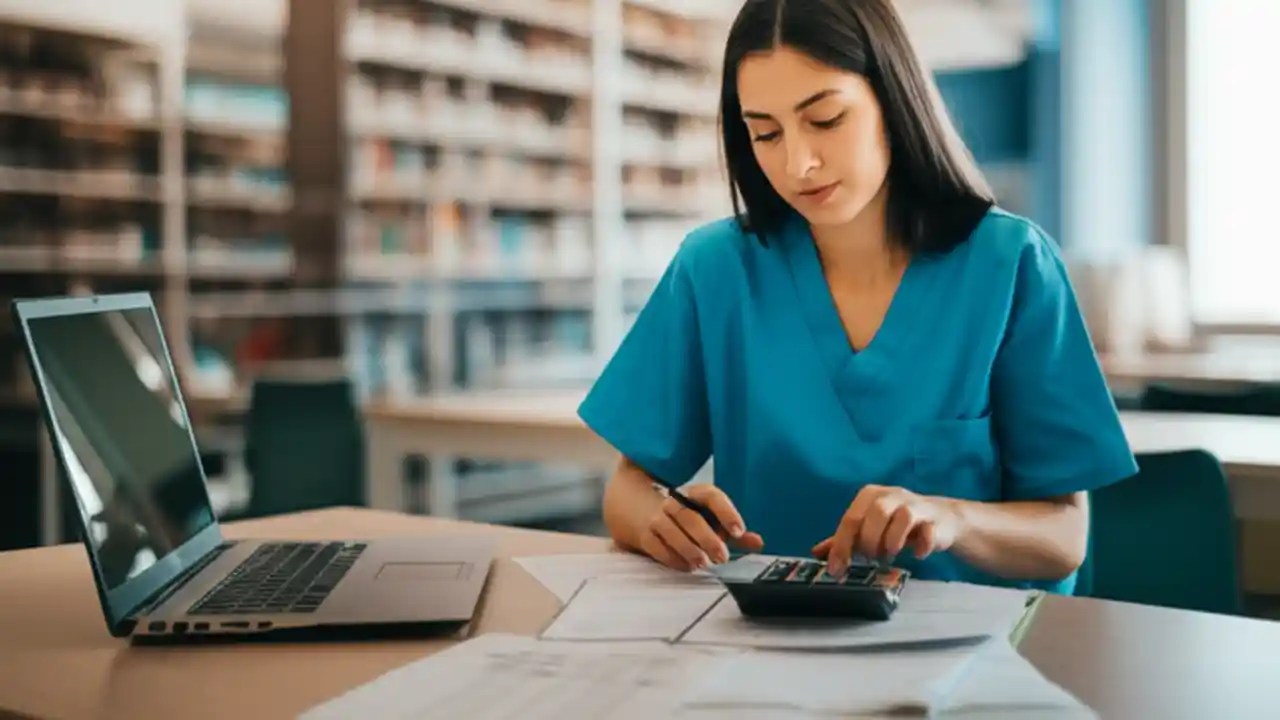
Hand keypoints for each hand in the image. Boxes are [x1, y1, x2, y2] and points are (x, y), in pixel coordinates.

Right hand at [640, 484, 763, 571]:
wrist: (645, 514)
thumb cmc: (688, 520)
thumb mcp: (713, 521)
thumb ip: (734, 532)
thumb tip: (758, 543)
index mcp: (696, 495)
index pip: (712, 496)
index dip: (727, 513)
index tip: (739, 532)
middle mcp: (675, 503)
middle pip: (690, 516)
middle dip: (707, 538)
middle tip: (722, 557)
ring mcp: (658, 517)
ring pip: (671, 530)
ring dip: (689, 548)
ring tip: (703, 563)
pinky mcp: (647, 535)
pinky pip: (657, 546)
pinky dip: (673, 558)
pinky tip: (686, 566)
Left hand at [812, 485, 960, 575]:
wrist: (940, 519)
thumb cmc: (896, 524)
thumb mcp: (869, 528)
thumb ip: (846, 539)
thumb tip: (817, 553)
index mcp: (870, 495)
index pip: (851, 519)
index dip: (842, 545)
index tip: (836, 569)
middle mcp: (892, 495)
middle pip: (877, 513)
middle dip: (870, 542)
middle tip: (871, 559)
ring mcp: (916, 505)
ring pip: (903, 517)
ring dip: (892, 542)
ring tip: (889, 556)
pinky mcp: (935, 520)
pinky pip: (929, 531)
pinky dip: (921, 546)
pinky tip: (917, 554)